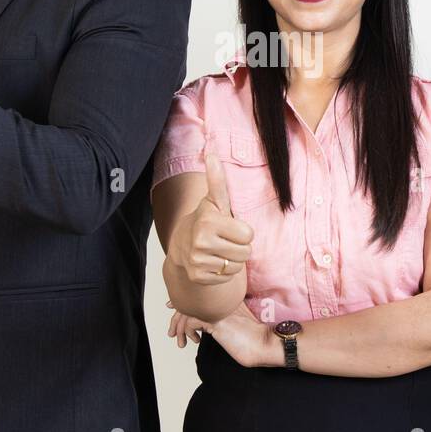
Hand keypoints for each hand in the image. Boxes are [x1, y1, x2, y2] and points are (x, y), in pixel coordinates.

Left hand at [165, 299, 274, 366]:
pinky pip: (191, 322)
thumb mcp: (236, 325)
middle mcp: (221, 301)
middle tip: (171, 331)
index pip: (200, 295)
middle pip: (190, 300)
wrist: (265, 344)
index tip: (175, 310)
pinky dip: (188, 332)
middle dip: (176, 316)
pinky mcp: (216, 321)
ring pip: (188, 311)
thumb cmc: (253, 339)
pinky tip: (195, 340)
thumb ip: (223, 320)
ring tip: (180, 340)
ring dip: (179, 327)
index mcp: (226, 300)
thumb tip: (206, 326)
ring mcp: (218, 310)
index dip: (185, 302)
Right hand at [168, 153, 254, 284]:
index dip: (243, 231)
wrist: (182, 245)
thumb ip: (217, 180)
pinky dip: (223, 272)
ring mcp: (198, 261)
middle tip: (225, 240)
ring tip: (220, 250)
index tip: (230, 227)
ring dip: (233, 260)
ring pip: (237, 266)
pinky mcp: (198, 277)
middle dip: (239, 247)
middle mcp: (201, 242)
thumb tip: (212, 154)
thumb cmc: (205, 220)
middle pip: (245, 252)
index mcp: (208, 221)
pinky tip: (213, 262)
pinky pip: (227, 278)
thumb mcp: (214, 200)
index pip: (248, 235)